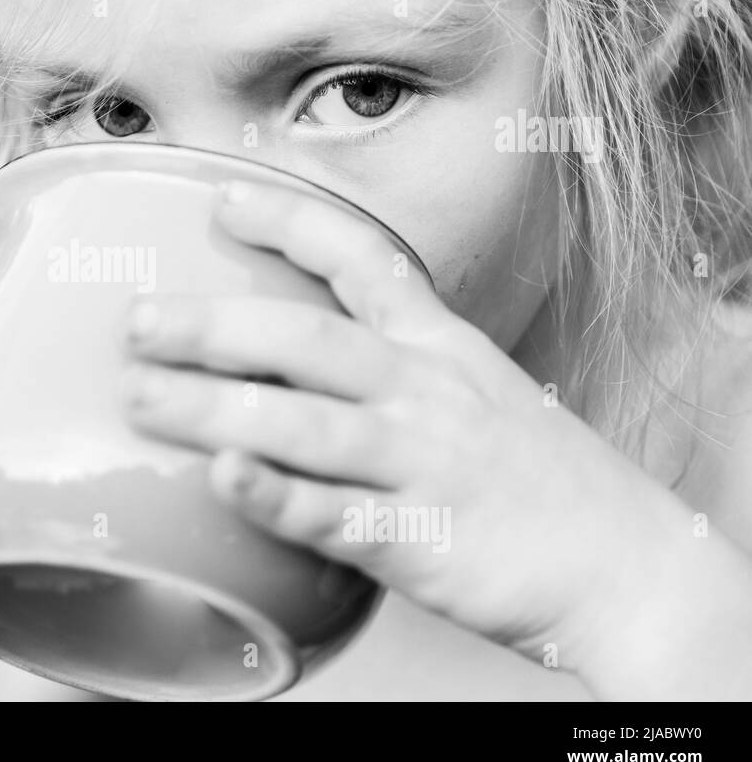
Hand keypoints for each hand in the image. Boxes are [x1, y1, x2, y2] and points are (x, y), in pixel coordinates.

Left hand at [121, 180, 699, 681]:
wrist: (626, 565)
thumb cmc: (540, 481)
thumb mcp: (480, 393)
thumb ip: (400, 370)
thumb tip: (302, 367)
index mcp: (440, 348)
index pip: (364, 260)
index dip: (290, 223)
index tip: (223, 196)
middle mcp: (425, 392)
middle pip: (307, 339)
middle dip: (214, 325)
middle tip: (136, 321)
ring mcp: (421, 463)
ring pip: (302, 422)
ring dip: (212, 406)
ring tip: (137, 396)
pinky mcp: (419, 539)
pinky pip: (331, 514)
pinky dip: (274, 496)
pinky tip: (222, 479)